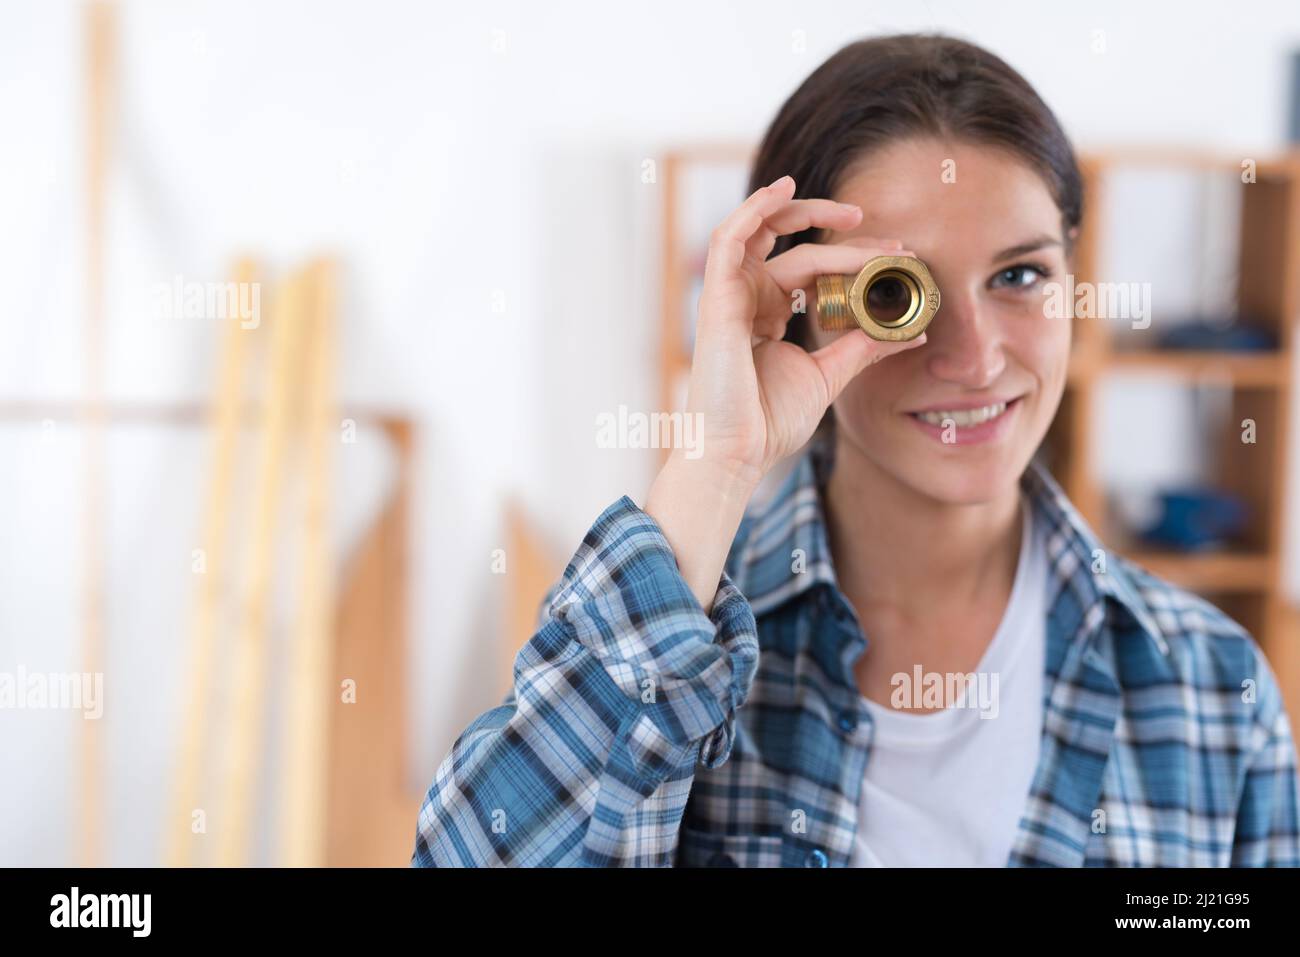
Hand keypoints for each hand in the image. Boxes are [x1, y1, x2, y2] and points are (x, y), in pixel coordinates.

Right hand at [645, 174, 926, 610]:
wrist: (739, 452)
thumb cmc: (769, 423)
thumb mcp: (830, 376)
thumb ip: (863, 348)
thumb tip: (912, 333)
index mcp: (767, 314)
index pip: (805, 265)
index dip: (848, 254)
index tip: (895, 253)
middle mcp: (746, 299)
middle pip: (783, 240)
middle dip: (828, 224)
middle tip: (875, 224)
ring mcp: (728, 297)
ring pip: (761, 232)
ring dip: (799, 210)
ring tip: (846, 209)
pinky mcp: (716, 299)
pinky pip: (730, 238)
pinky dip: (753, 207)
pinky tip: (784, 189)